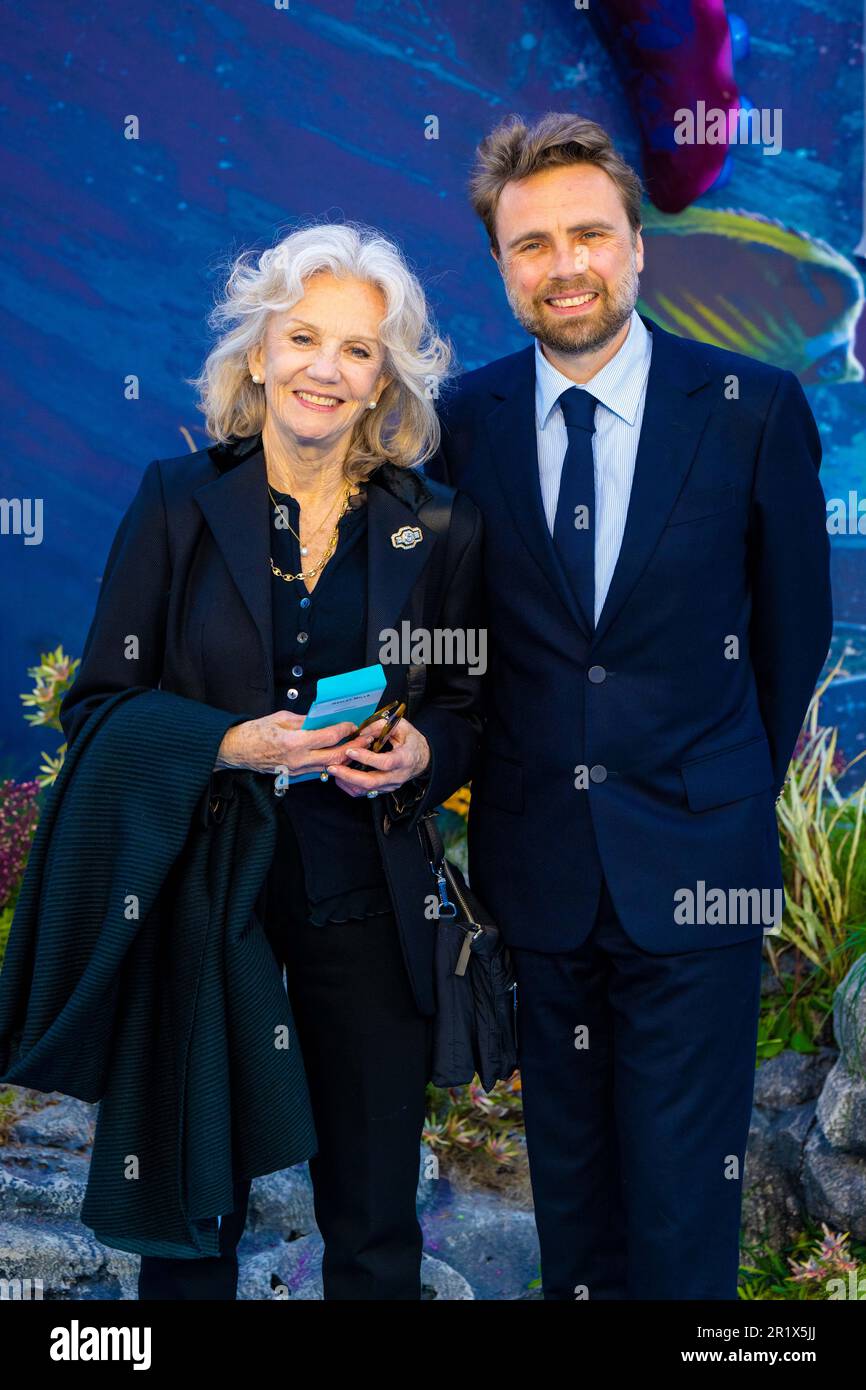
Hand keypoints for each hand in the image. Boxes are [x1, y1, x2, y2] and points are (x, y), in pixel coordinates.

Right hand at [214, 711, 360, 779]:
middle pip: (336, 756)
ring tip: (358, 747)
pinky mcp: (295, 775)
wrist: (237, 751)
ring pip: (330, 766)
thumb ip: (304, 720)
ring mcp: (297, 770)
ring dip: (346, 757)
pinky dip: (331, 763)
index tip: (353, 724)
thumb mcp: (280, 718)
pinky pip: (318, 770)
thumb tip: (322, 718)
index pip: (329, 737)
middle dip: (355, 746)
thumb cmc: (255, 732)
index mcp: (295, 742)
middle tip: (367, 738)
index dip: (345, 730)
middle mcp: (299, 759)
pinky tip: (339, 756)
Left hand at [325, 715, 430, 798]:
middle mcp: (398, 776)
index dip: (366, 758)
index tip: (350, 751)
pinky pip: (366, 793)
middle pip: (372, 782)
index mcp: (404, 759)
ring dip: (348, 782)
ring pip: (367, 790)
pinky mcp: (385, 790)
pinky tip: (341, 778)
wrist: (422, 758)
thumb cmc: (411, 741)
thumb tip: (361, 733)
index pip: (384, 763)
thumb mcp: (401, 726)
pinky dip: (351, 787)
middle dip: (350, 776)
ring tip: (334, 772)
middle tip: (333, 767)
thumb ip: (380, 727)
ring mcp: (391, 785)